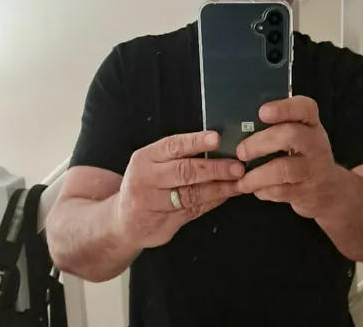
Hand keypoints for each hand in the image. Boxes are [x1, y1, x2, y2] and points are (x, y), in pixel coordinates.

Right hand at [113, 131, 243, 249]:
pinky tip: (227, 194)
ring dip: (219, 188)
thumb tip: (218, 145)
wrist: (123, 222)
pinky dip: (214, 201)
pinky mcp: (166, 223)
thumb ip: (179, 155)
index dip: (196, 142)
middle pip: (185, 171)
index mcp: (145, 158)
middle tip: (237, 167)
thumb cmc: (146, 183)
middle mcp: (147, 179)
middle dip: (214, 168)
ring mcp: (155, 204)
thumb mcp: (152, 163)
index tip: (216, 138)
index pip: (173, 146)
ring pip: (192, 194)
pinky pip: (195, 209)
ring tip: (239, 182)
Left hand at [235, 96, 343, 218]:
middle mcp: (316, 143)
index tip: (262, 112)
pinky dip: (263, 191)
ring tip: (242, 179)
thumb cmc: (304, 155)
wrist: (330, 190)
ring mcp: (314, 169)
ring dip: (257, 175)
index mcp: (311, 124)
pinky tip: (254, 189)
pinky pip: (281, 191)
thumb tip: (238, 128)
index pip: (305, 108)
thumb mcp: (299, 136)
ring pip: (284, 169)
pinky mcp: (308, 192)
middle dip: (261, 143)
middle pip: (291, 135)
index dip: (284, 108)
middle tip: (241, 152)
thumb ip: (277, 128)